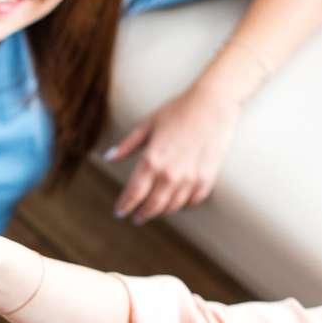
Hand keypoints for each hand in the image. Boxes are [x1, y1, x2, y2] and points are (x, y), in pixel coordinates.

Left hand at [105, 87, 240, 225]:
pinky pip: (192, 201)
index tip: (119, 212)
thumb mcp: (148, 125)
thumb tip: (108, 158)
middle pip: (152, 206)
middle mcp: (169, 174)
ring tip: (155, 211)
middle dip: (142, 215)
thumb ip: (127, 145)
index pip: (133, 194)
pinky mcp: (206, 179)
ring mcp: (189, 178)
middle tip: (137, 218)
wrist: (213, 104)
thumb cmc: (178, 110)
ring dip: (161, 211)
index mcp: (152, 161)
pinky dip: (183, 204)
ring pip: (172, 207)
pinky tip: (178, 202)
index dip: (124, 206)